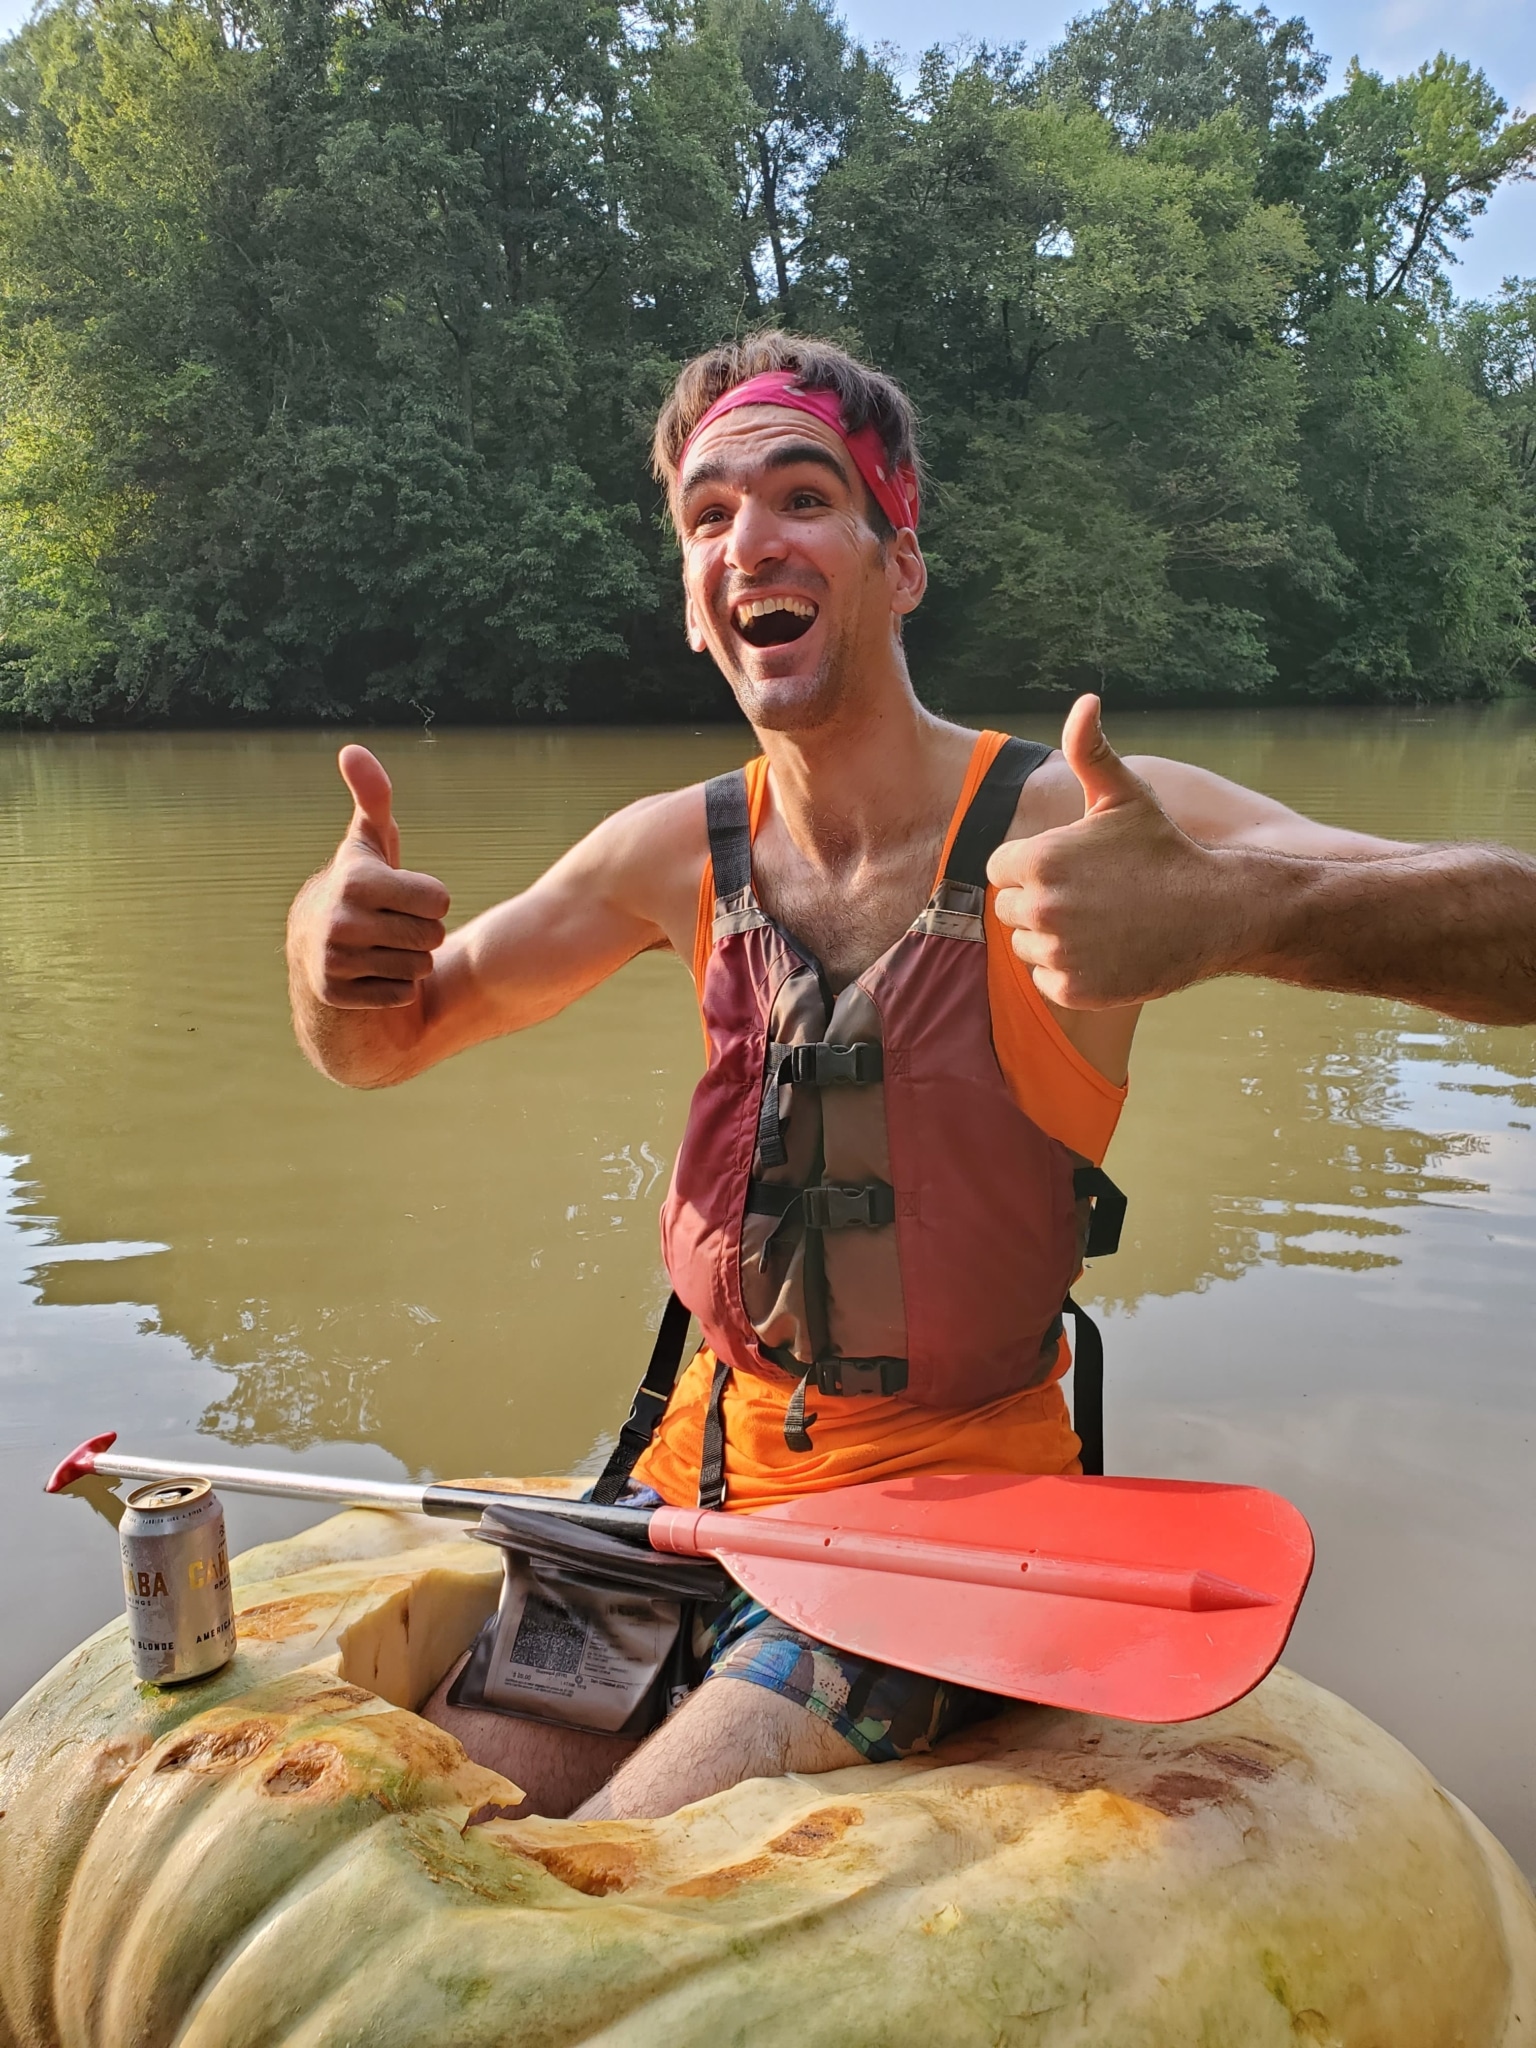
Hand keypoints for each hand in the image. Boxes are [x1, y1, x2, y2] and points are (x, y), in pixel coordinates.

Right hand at [296, 746, 450, 1009]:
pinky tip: (373, 971)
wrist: (314, 945)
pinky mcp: (335, 995)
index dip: (431, 898)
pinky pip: (400, 995)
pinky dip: (395, 987)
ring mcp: (335, 962)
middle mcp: (342, 922)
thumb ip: (373, 796)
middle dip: (424, 931)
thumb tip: (352, 750)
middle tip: (397, 924)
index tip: (407, 895)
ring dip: (411, 960)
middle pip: (431, 936)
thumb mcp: (368, 841)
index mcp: (358, 881)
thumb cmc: (359, 885)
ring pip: (418, 968)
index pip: (439, 900)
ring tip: (384, 946)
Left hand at [987, 696, 1240, 1008]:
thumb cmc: (1164, 850)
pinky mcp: (1073, 990)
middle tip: (1092, 896)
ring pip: (1027, 946)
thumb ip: (1089, 751)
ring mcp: (1057, 953)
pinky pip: (1047, 980)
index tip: (1074, 867)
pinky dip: (1070, 972)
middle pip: (1010, 909)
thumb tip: (1085, 701)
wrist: (1215, 912)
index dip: (1033, 867)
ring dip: (1054, 938)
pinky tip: (1107, 953)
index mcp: (1038, 860)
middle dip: (1041, 902)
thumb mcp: (1124, 796)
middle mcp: (1041, 908)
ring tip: (1102, 923)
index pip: (999, 870)